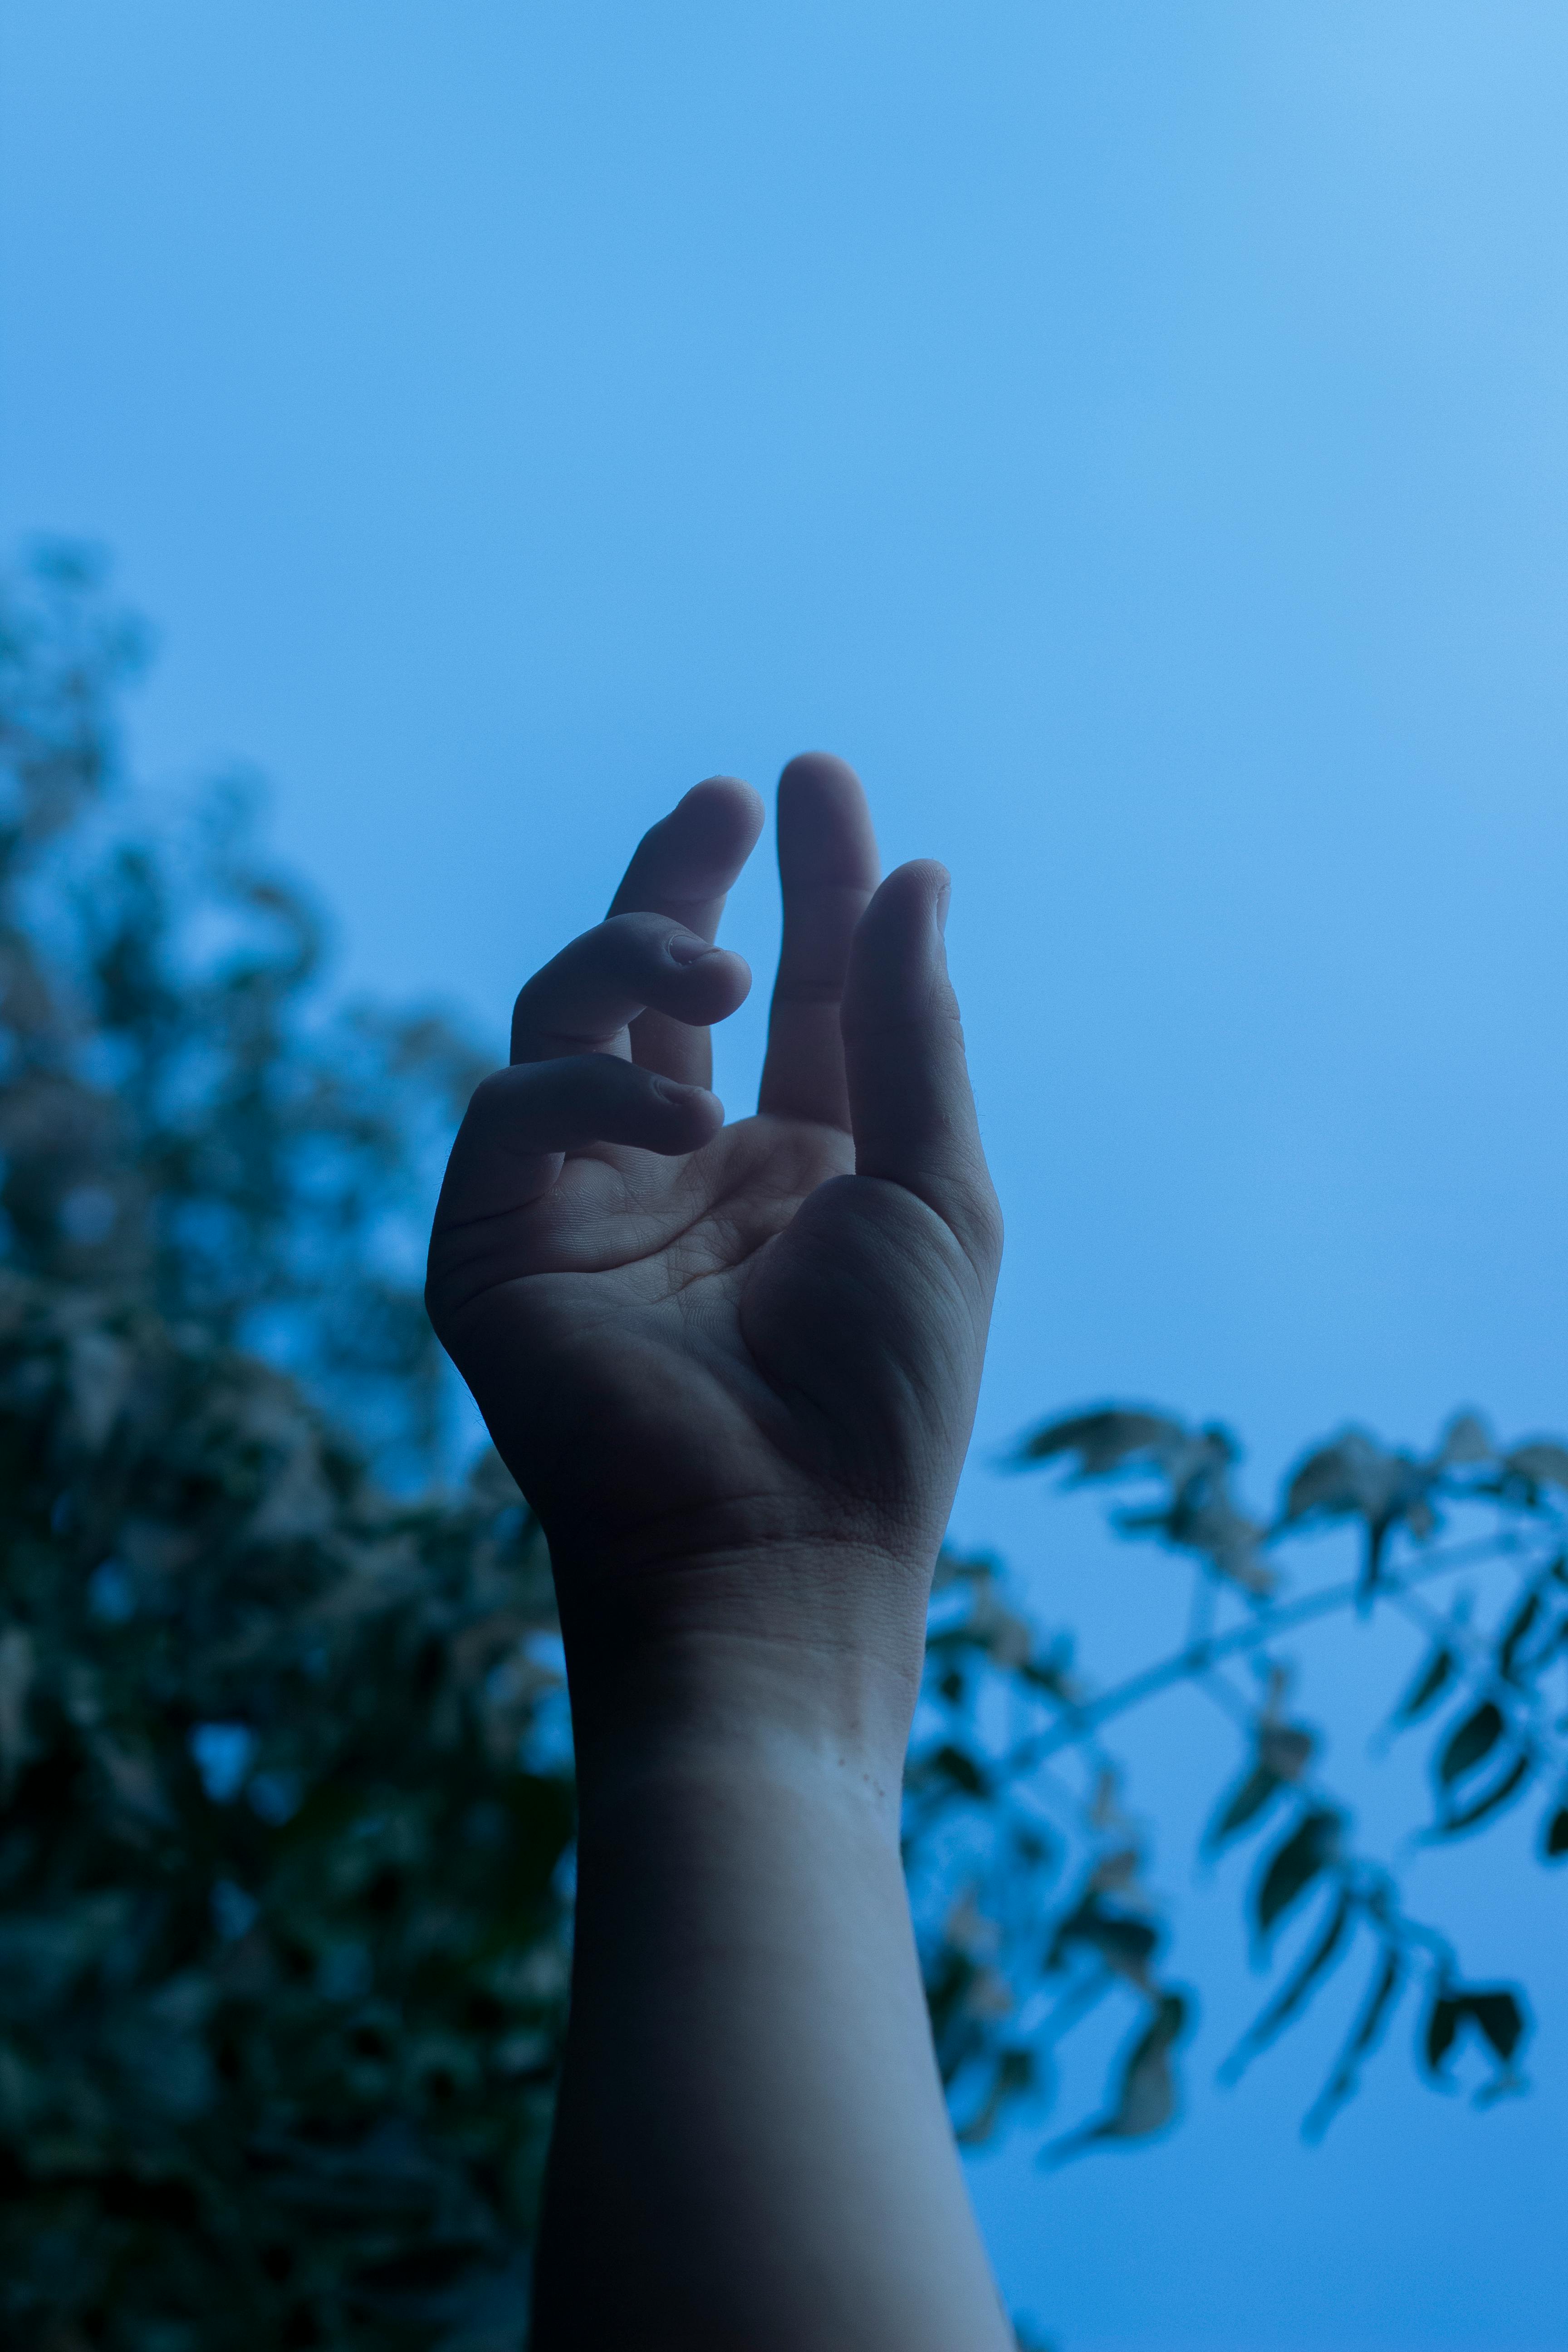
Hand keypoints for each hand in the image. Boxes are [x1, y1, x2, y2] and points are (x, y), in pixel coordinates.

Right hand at [426, 754, 1001, 1728]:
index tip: (816, 784)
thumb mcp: (932, 1192)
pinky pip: (514, 1109)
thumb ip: (911, 1033)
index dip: (806, 889)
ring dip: (637, 956)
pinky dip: (594, 1084)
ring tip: (718, 962)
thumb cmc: (882, 1394)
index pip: (797, 995)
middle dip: (687, 878)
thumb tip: (916, 877)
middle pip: (660, 981)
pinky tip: (686, 1121)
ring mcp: (585, 1204)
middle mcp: (687, 1171)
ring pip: (565, 1014)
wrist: (784, 1550)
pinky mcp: (496, 1244)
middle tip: (731, 799)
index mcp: (800, 1166)